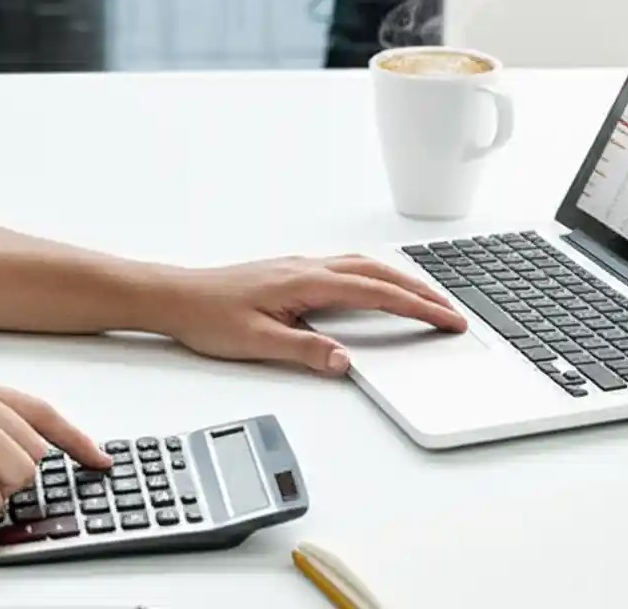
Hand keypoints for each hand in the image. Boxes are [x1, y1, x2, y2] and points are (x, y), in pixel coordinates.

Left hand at [151, 255, 467, 374]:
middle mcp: (309, 268)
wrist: (175, 295)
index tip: (448, 319)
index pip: (377, 294)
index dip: (418, 307)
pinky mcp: (293, 272)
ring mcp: (302, 267)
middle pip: (381, 273)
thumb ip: (304, 351)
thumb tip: (345, 360)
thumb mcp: (256, 342)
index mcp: (307, 282)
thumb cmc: (208, 316)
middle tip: (452, 310)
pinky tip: (377, 286)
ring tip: (427, 297)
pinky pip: (348, 267)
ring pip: (366, 266)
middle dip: (422, 290)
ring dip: (401, 280)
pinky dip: (377, 276)